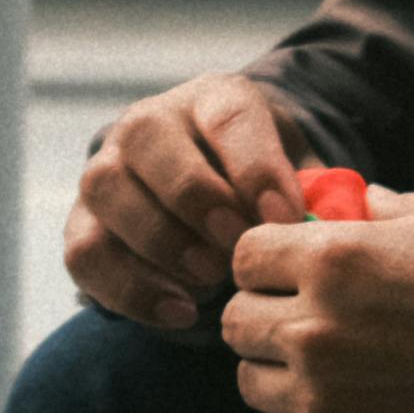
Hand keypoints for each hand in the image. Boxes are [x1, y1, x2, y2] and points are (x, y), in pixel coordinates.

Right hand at [65, 72, 305, 334]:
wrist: (215, 198)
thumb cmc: (266, 191)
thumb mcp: (299, 178)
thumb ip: (317, 198)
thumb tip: (331, 229)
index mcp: (213, 100)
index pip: (227, 116)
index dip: (254, 167)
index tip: (282, 219)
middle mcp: (148, 123)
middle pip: (148, 140)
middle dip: (195, 199)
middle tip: (234, 251)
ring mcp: (106, 169)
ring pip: (107, 189)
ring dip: (159, 241)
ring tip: (209, 283)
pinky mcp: (82, 223)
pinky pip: (85, 252)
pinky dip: (129, 288)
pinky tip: (180, 312)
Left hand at [223, 183, 413, 412]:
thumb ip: (388, 205)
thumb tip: (342, 203)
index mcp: (336, 258)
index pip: (245, 255)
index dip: (272, 261)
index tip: (302, 273)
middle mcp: (316, 330)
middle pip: (237, 320)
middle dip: (272, 315)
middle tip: (323, 324)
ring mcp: (326, 405)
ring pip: (248, 383)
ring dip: (280, 376)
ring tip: (334, 375)